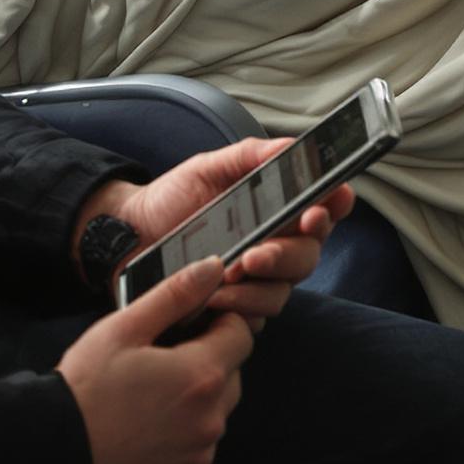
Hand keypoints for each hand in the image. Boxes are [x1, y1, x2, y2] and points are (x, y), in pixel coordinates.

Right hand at [58, 259, 254, 463]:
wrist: (57, 452)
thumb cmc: (87, 389)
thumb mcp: (125, 327)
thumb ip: (176, 294)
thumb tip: (213, 268)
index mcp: (201, 375)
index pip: (241, 333)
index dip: (218, 320)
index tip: (189, 323)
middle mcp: (210, 417)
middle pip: (233, 369)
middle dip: (209, 354)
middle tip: (164, 353)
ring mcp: (200, 449)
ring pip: (220, 404)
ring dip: (201, 389)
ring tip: (155, 386)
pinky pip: (204, 436)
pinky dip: (190, 422)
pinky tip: (153, 415)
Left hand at [99, 140, 354, 321]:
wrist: (130, 236)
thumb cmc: (172, 198)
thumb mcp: (208, 167)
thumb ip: (250, 155)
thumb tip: (291, 146)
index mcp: (278, 206)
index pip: (325, 208)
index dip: (334, 207)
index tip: (321, 209)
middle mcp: (276, 243)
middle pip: (309, 255)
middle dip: (288, 255)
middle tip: (257, 254)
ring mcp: (258, 280)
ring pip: (284, 291)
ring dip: (259, 286)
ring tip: (227, 275)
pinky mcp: (237, 309)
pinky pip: (255, 317)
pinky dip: (238, 308)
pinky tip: (215, 297)